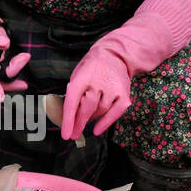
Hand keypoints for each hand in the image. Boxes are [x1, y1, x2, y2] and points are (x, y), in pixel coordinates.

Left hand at [57, 0, 190, 139]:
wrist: (114, 54)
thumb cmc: (91, 68)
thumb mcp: (78, 75)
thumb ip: (74, 93)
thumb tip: (68, 116)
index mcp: (82, 77)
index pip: (73, 102)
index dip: (68, 120)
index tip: (65, 135)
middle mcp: (98, 82)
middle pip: (86, 109)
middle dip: (78, 124)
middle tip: (73, 135)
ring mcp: (112, 88)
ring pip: (100, 111)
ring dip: (91, 119)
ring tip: (86, 121)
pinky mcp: (124, 94)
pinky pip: (115, 113)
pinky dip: (106, 123)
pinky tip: (97, 130)